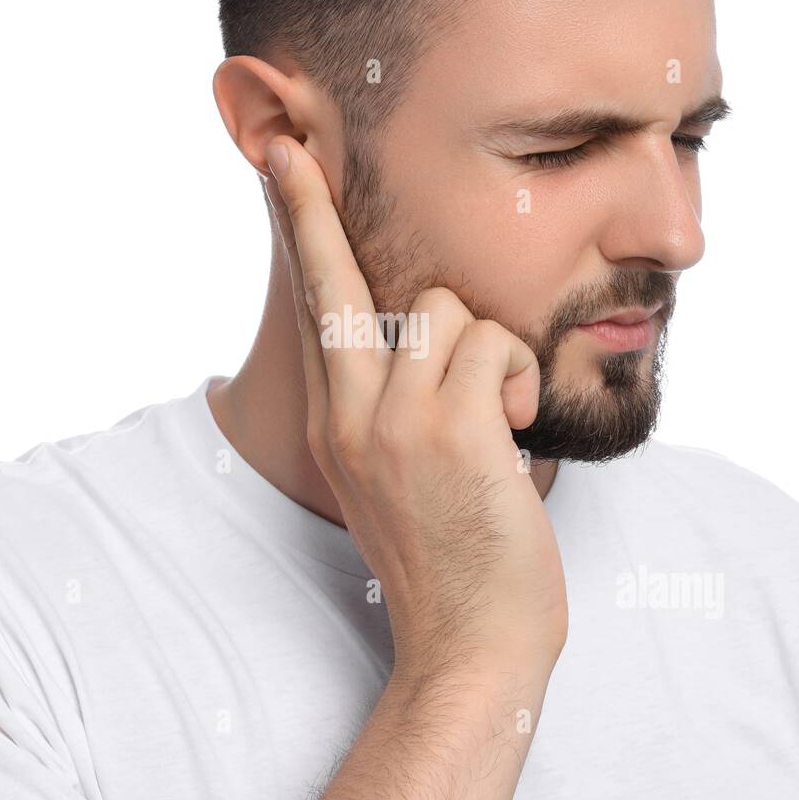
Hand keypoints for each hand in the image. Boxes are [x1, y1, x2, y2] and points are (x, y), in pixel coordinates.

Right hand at [264, 136, 567, 678]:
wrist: (470, 646)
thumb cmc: (454, 559)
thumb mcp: (399, 477)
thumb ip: (394, 404)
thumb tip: (427, 335)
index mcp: (338, 424)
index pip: (311, 307)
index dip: (299, 227)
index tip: (281, 161)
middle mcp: (349, 415)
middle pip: (343, 282)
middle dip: (331, 223)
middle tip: (294, 153)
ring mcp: (393, 420)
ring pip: (442, 307)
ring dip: (487, 347)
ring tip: (497, 412)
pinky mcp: (449, 429)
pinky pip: (492, 342)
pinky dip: (517, 376)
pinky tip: (514, 430)